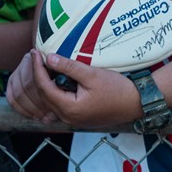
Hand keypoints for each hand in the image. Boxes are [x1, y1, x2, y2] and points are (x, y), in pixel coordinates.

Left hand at [6, 48, 140, 129]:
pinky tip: (56, 78)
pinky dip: (54, 90)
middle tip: (37, 56)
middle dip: (38, 75)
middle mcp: (68, 117)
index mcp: (69, 108)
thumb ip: (69, 67)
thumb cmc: (117, 89)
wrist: (136, 103)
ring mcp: (73, 119)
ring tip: (44, 64)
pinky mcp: (78, 117)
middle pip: (44, 96)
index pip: (44, 87)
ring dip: (46, 83)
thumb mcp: (92, 74)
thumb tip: (49, 58)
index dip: (37, 68)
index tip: (35, 52)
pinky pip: (59, 104)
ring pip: (50, 101)